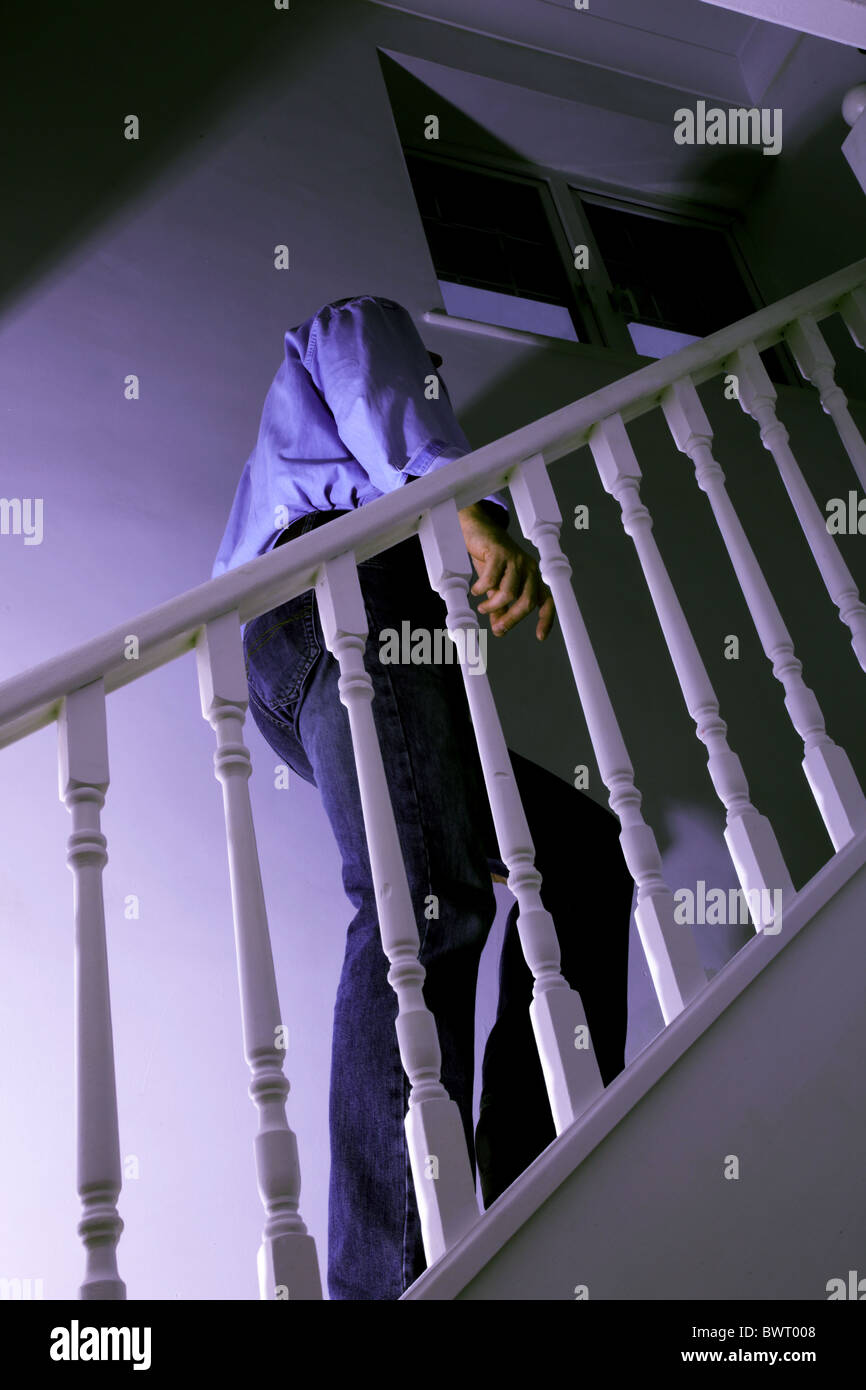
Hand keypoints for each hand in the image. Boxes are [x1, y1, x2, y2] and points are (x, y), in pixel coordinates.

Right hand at [457, 504, 554, 640]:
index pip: (547, 600)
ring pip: (509, 593)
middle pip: (527, 602)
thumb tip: (499, 629)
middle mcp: (528, 568)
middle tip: (498, 628)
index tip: (540, 636)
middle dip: (512, 619)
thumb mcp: (495, 587)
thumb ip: (500, 607)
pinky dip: (482, 589)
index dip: (546, 619)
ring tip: (482, 608)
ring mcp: (515, 559)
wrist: (476, 530)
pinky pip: (492, 580)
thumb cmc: (488, 558)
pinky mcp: (500, 552)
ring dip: (493, 605)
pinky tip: (476, 591)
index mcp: (532, 577)